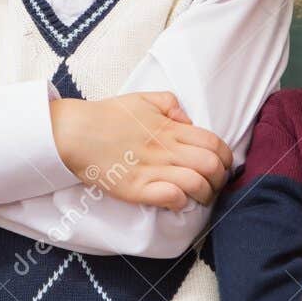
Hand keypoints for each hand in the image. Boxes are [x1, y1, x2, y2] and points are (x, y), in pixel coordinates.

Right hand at [49, 92, 232, 210]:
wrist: (75, 133)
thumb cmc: (107, 116)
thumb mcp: (142, 99)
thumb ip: (170, 104)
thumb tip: (188, 120)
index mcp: (170, 128)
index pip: (215, 144)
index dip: (226, 158)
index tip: (221, 166)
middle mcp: (166, 149)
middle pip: (212, 166)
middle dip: (220, 180)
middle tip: (212, 185)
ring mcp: (151, 170)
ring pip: (197, 184)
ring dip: (204, 194)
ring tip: (198, 198)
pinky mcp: (136, 189)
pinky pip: (171, 197)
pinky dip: (180, 201)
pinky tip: (176, 201)